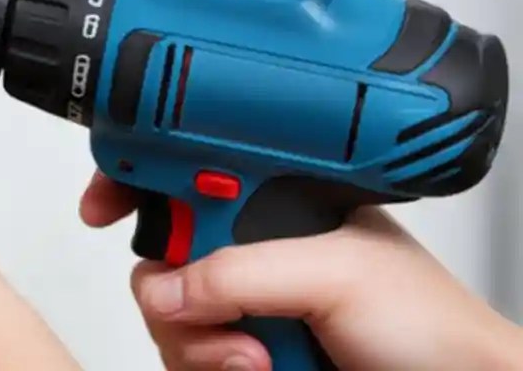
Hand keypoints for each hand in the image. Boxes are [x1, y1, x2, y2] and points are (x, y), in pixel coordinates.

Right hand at [80, 175, 522, 369]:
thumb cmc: (429, 327)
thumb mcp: (334, 274)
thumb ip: (241, 269)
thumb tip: (164, 283)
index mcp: (274, 209)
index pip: (183, 178)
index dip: (132, 183)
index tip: (100, 207)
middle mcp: (252, 258)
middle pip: (157, 259)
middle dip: (172, 293)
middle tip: (220, 313)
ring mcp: (244, 312)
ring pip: (166, 319)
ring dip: (203, 345)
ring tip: (262, 355)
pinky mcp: (239, 360)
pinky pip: (185, 363)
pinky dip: (210, 370)